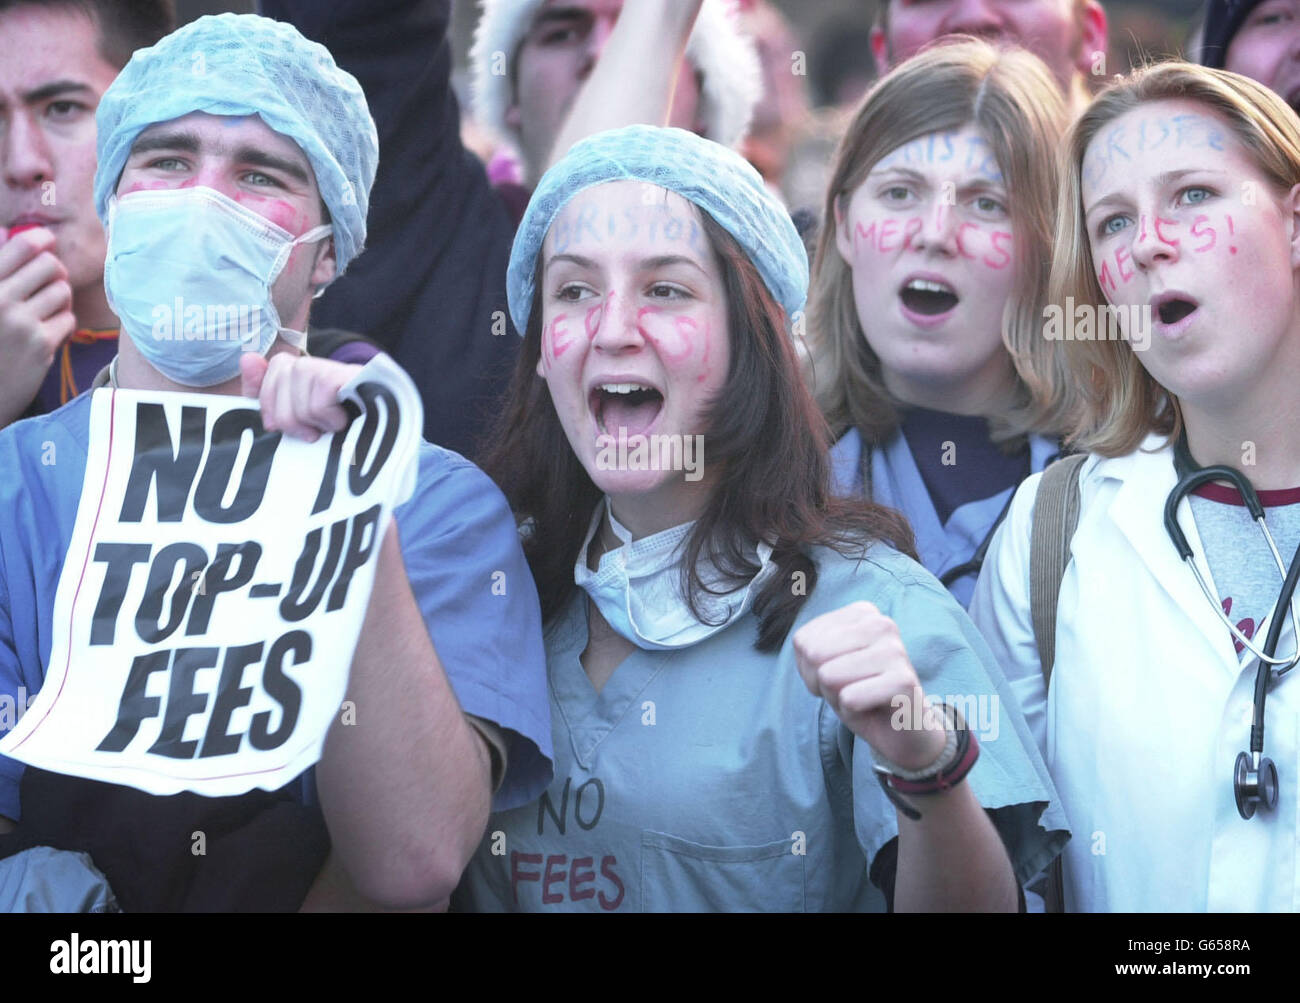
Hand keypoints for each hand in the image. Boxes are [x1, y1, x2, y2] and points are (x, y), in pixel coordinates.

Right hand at [0, 227, 75, 425]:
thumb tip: (6, 231)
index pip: (22, 246)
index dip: (41, 239)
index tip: (46, 242)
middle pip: (50, 265)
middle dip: (53, 271)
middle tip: (47, 280)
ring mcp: (21, 324)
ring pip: (63, 291)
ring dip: (59, 297)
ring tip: (45, 307)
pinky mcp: (41, 346)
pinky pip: (68, 318)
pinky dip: (62, 321)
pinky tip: (47, 329)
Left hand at [239, 352, 359, 441]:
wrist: (383, 448)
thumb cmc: (335, 439)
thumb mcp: (294, 423)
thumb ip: (265, 394)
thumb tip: (247, 356)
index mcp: (304, 373)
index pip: (274, 367)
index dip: (269, 399)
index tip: (278, 426)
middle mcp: (321, 363)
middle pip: (284, 372)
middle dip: (289, 414)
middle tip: (309, 433)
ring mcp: (339, 369)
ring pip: (300, 384)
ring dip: (312, 418)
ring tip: (328, 429)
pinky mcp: (355, 377)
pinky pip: (320, 394)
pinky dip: (327, 416)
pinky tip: (341, 423)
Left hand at [792, 601, 946, 769]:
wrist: (904, 730)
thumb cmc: (861, 693)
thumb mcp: (825, 666)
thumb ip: (811, 651)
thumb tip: (817, 659)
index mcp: (862, 613)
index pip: (802, 641)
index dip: (811, 669)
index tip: (840, 676)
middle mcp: (881, 624)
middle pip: (814, 655)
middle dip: (822, 683)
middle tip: (850, 690)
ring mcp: (895, 650)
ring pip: (828, 676)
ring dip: (838, 698)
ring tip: (863, 698)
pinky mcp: (904, 681)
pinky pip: (849, 699)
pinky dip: (853, 713)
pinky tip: (874, 709)